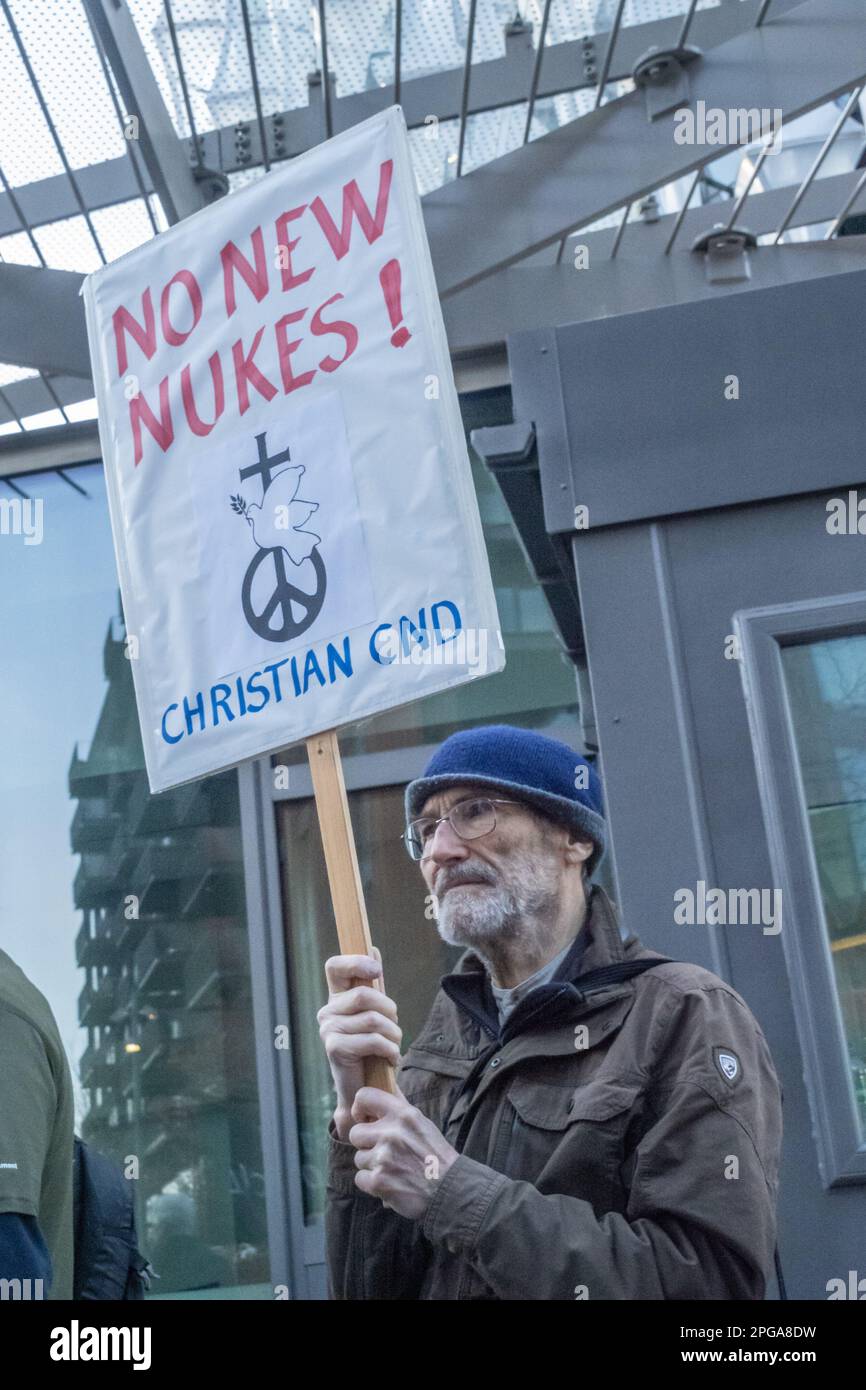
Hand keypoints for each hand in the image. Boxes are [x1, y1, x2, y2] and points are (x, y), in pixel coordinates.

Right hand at [318, 949, 401, 1137]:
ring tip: (393, 1046)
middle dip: (390, 1011)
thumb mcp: (375, 1013)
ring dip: (394, 1034)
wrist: (365, 1088)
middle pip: (365, 994)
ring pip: (374, 1019)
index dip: (355, 961)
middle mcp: (327, 1010)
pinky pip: (373, 1040)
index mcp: (336, 997)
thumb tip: (373, 948)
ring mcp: (328, 1029)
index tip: (377, 970)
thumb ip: (372, 984)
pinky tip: (390, 1059)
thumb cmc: (372, 1048)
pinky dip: (390, 1050)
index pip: (334, 966)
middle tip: (394, 1028)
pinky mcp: (335, 1048)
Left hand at [348, 1085, 458, 1219]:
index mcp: (403, 1114)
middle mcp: (391, 1132)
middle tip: (384, 1153)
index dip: (359, 1109)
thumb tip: (378, 1097)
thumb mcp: (421, 1124)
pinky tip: (390, 1183)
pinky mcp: (378, 1180)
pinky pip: (360, 1178)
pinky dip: (372, 1184)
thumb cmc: (436, 1156)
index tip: (364, 1119)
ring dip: (371, 1166)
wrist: (450, 1189)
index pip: (364, 1096)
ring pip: (359, 1158)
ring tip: (393, 1169)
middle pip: (356, 1133)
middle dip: (366, 1144)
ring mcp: (383, 1157)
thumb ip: (398, 1112)